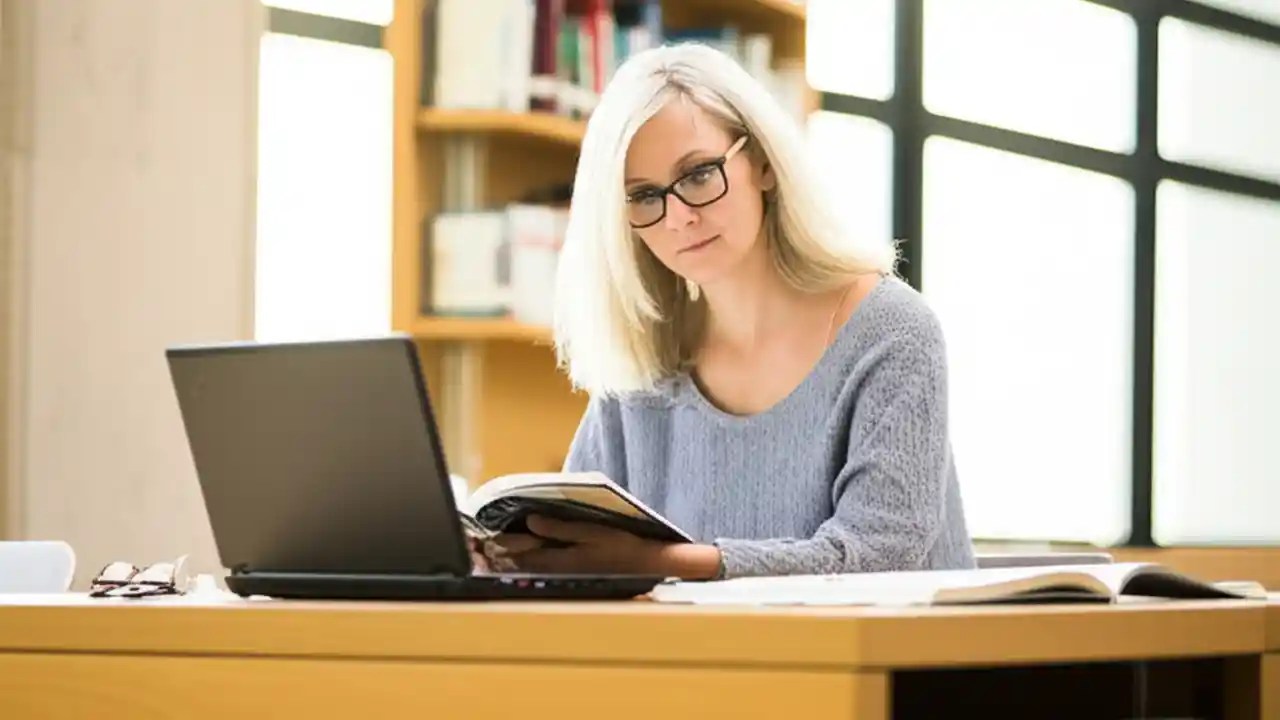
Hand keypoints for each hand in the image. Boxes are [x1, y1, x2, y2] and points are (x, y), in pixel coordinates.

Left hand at [501, 515, 721, 578]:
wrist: (644, 566)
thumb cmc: (622, 546)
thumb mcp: (592, 532)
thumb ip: (560, 528)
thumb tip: (531, 521)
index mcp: (559, 559)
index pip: (520, 551)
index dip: (499, 542)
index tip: (481, 534)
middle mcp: (556, 570)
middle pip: (518, 562)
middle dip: (498, 552)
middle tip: (477, 544)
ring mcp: (562, 574)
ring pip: (526, 568)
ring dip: (508, 560)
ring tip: (488, 552)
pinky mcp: (569, 573)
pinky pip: (538, 569)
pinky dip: (523, 563)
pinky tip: (517, 558)